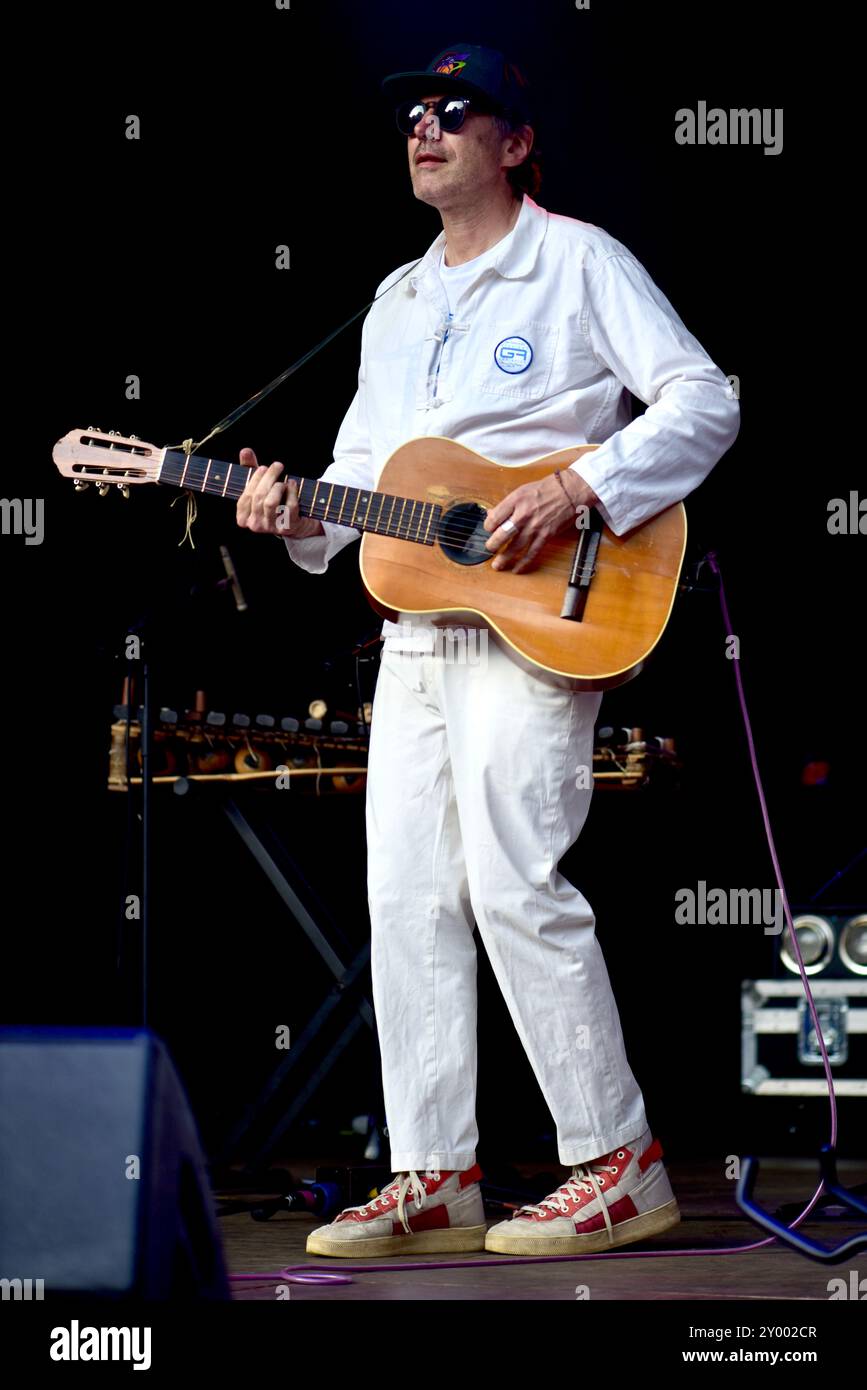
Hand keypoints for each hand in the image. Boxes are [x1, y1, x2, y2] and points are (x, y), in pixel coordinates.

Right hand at [235, 447, 323, 538]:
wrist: (295, 521)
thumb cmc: (273, 499)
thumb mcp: (259, 484)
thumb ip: (250, 467)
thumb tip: (245, 451)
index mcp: (243, 518)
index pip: (246, 496)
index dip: (255, 479)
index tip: (263, 468)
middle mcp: (255, 525)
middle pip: (259, 496)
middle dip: (269, 477)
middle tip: (278, 465)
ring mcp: (271, 528)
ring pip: (270, 502)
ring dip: (278, 486)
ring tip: (284, 481)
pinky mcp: (288, 527)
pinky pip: (289, 507)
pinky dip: (292, 492)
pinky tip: (294, 484)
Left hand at [483, 469, 598, 572]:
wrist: (571, 491)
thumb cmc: (548, 488)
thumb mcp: (523, 491)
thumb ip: (507, 505)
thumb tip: (492, 514)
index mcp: (516, 500)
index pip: (494, 518)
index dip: (488, 526)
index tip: (488, 530)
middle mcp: (524, 514)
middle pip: (502, 534)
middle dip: (492, 545)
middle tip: (490, 548)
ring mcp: (535, 526)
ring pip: (515, 547)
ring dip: (504, 558)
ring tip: (497, 565)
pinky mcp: (546, 535)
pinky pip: (532, 553)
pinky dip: (523, 563)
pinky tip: (517, 569)